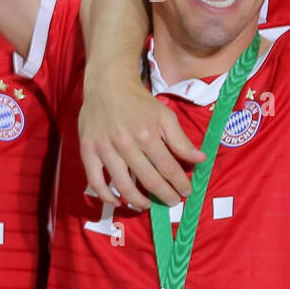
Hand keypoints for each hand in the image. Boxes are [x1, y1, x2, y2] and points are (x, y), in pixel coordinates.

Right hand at [79, 70, 205, 208]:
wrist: (108, 84)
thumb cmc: (139, 101)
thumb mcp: (165, 116)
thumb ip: (181, 140)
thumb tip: (201, 160)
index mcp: (146, 135)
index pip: (168, 169)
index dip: (180, 184)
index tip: (186, 191)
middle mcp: (125, 144)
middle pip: (149, 180)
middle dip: (165, 195)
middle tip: (172, 201)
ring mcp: (104, 148)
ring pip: (123, 185)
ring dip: (139, 201)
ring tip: (148, 204)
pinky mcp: (88, 150)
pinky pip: (95, 181)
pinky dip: (106, 196)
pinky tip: (118, 201)